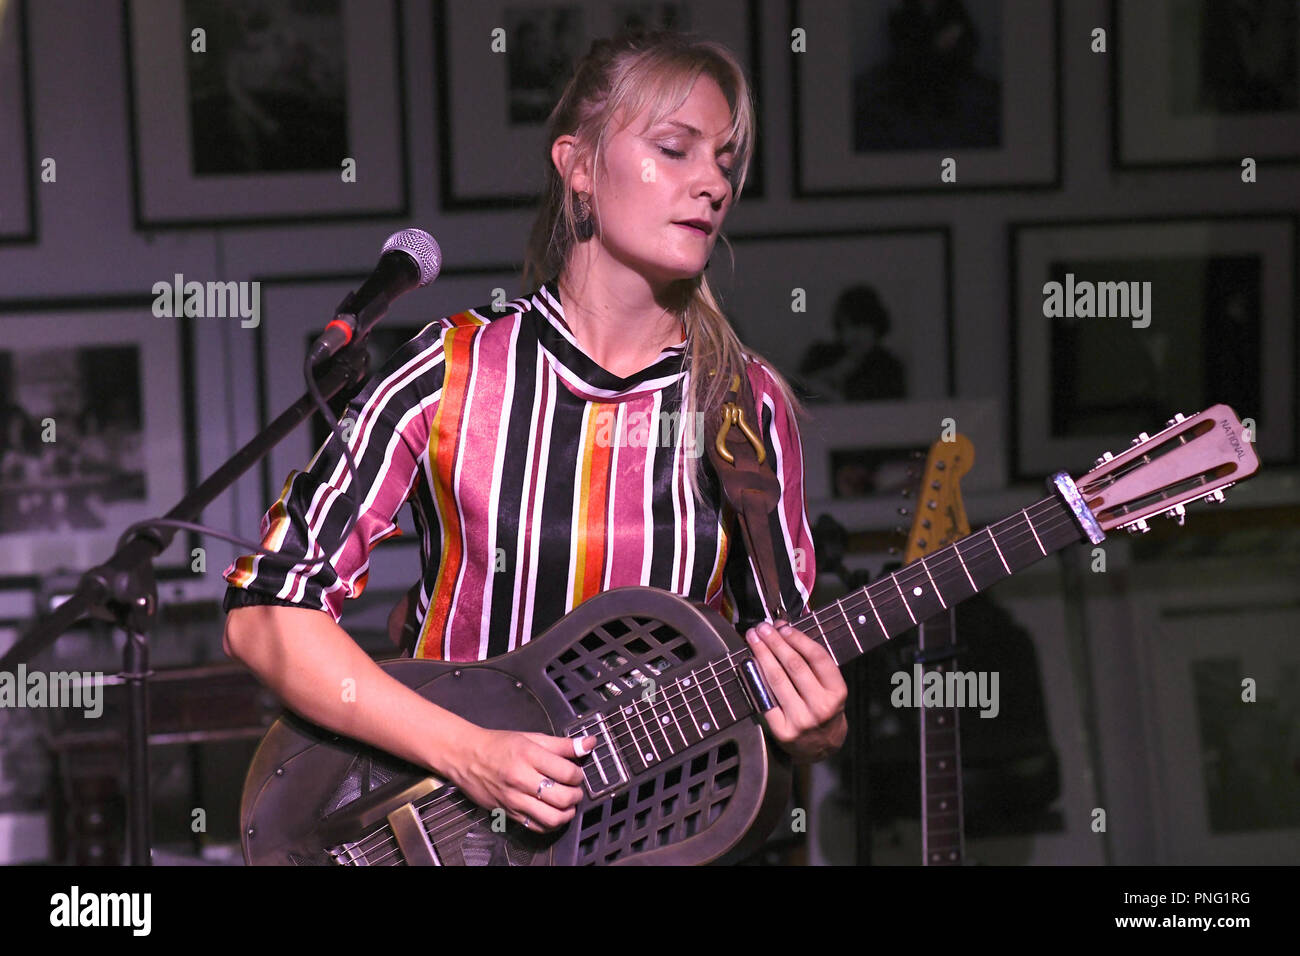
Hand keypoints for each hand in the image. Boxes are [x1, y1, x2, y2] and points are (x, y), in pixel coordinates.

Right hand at [445, 728, 594, 831]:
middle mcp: (521, 779)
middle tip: (575, 789)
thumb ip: (563, 744)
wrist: (466, 757)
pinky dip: (550, 824)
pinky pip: (536, 827)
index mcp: (529, 756)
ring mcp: (514, 799)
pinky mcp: (508, 813)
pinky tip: (552, 813)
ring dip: (567, 813)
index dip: (579, 774)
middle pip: (563, 798)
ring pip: (552, 818)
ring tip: (567, 804)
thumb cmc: (499, 745)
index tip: (576, 773)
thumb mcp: (532, 737)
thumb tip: (589, 744)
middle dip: (576, 795)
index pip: (568, 773)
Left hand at [744, 621, 847, 762]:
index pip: (818, 658)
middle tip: (763, 628)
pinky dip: (756, 678)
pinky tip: (750, 664)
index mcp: (837, 693)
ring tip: (754, 639)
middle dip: (776, 642)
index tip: (784, 628)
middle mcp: (821, 707)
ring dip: (763, 655)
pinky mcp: (783, 731)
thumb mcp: (830, 688)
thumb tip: (786, 630)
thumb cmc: (823, 710)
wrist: (821, 748)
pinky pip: (766, 699)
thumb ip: (814, 663)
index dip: (799, 639)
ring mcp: (801, 720)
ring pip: (778, 680)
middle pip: (795, 666)